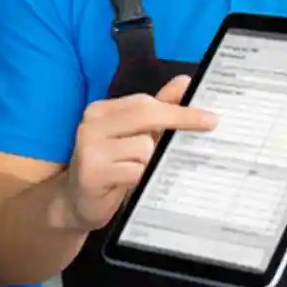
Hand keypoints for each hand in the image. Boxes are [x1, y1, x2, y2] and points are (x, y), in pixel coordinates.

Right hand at [61, 75, 216, 231]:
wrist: (76, 204)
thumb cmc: (110, 169)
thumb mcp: (134, 138)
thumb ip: (158, 110)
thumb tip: (184, 82)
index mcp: (101, 111)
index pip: (145, 103)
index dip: (178, 108)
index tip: (209, 115)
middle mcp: (92, 124)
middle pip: (145, 114)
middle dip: (180, 120)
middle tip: (209, 125)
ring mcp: (90, 148)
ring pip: (144, 147)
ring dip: (152, 162)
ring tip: (141, 172)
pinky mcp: (93, 172)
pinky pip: (136, 171)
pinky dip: (141, 178)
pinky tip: (131, 184)